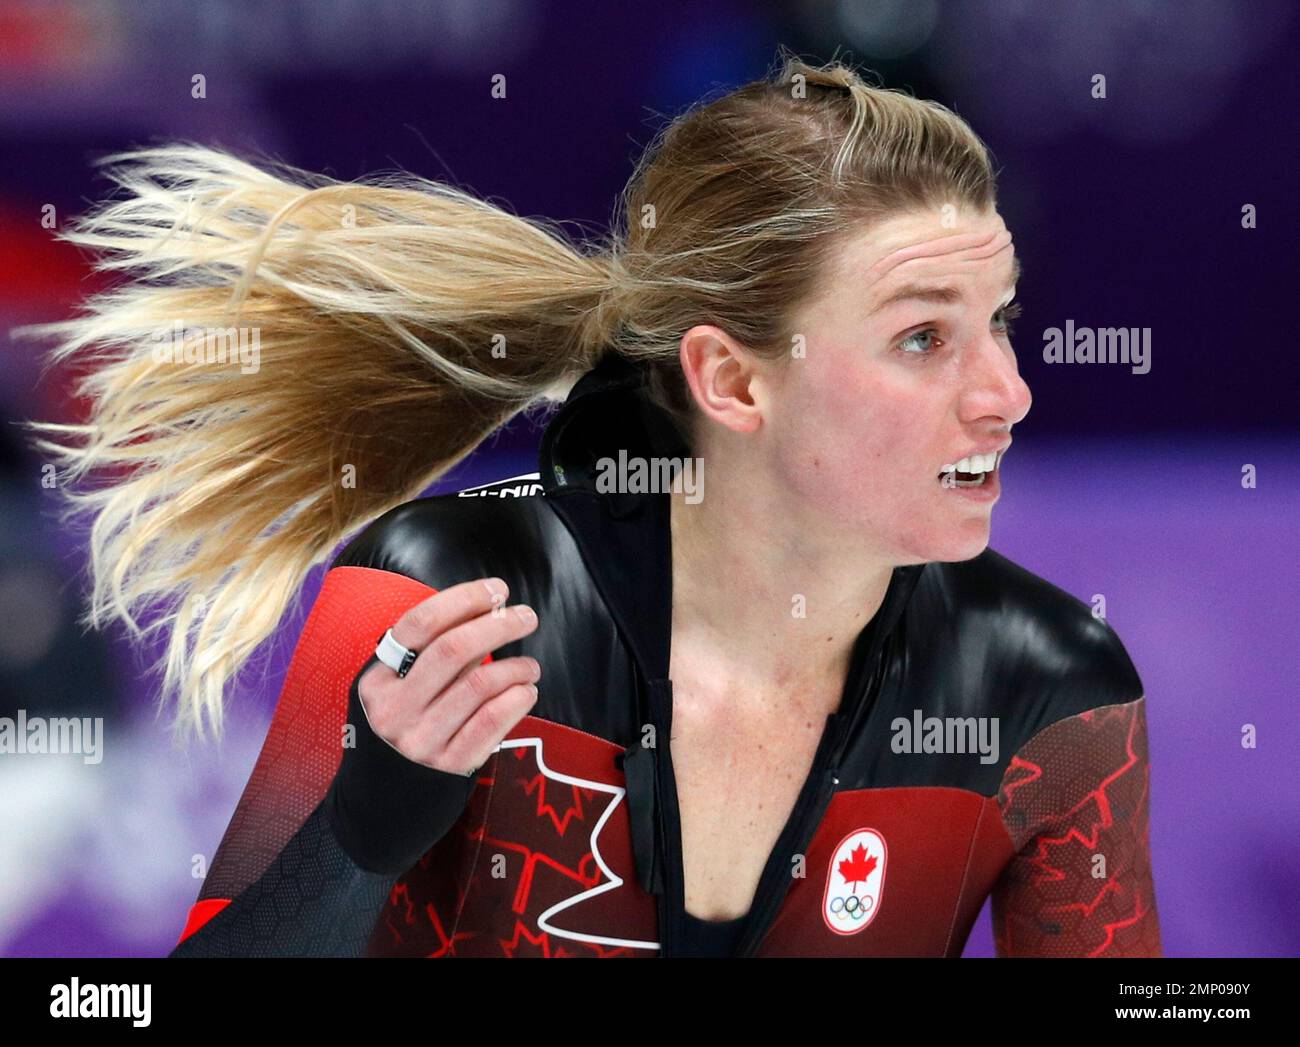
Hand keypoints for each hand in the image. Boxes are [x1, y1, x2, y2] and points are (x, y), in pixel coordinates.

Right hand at [357, 577, 540, 775]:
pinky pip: (493, 721)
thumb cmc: (404, 726)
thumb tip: (487, 609)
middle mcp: (395, 709)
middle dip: (498, 624)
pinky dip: (519, 698)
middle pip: (453, 649)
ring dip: (516, 666)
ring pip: (480, 684)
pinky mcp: (450, 766)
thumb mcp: (396, 688)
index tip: (496, 589)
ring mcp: (421, 740)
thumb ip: (429, 652)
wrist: (383, 803)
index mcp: (377, 679)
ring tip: (529, 665)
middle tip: (526, 616)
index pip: (420, 624)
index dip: (463, 599)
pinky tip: (527, 691)